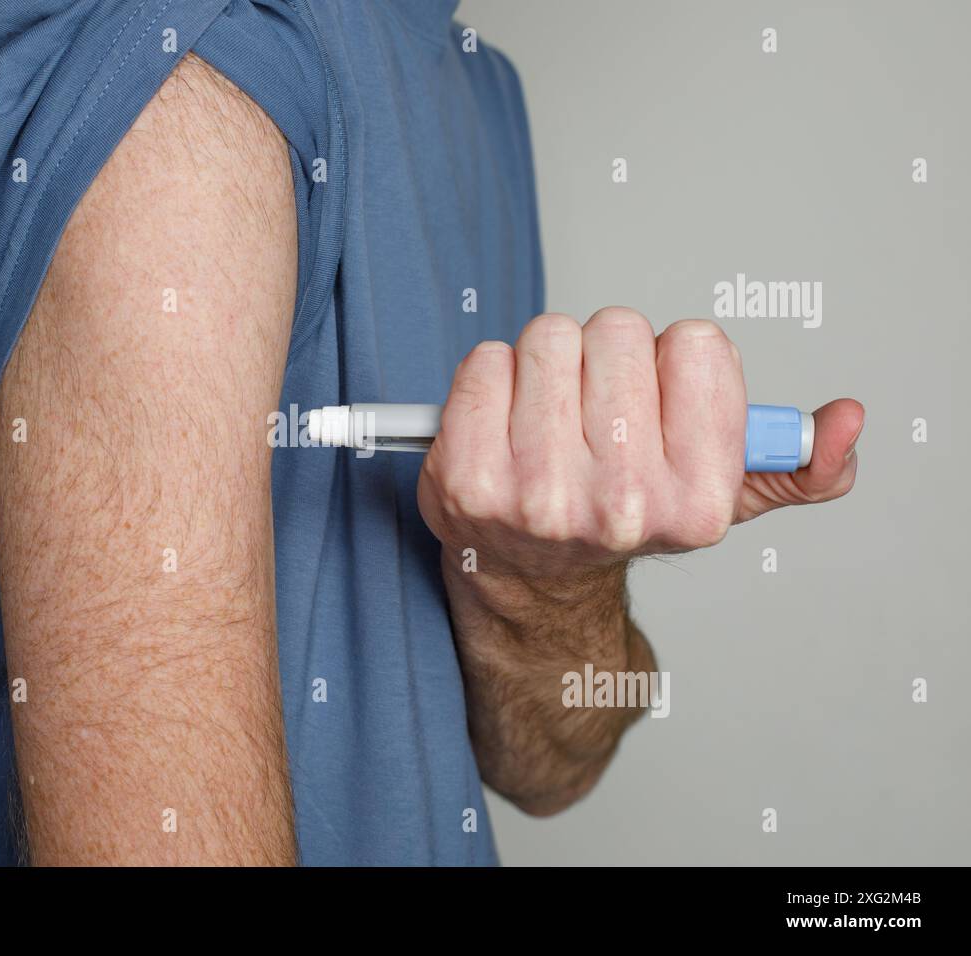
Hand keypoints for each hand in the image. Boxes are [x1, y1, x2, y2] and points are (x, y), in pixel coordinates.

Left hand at [416, 308, 863, 611]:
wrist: (529, 579)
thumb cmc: (619, 516)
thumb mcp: (720, 496)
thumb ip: (794, 460)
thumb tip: (845, 422)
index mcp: (696, 500)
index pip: (696, 343)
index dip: (674, 362)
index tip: (657, 406)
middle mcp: (620, 505)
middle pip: (617, 331)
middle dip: (606, 357)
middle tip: (593, 413)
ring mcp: (537, 496)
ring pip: (549, 338)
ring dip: (546, 364)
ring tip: (546, 420)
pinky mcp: (465, 481)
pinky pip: (483, 363)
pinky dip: (490, 378)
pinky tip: (500, 425)